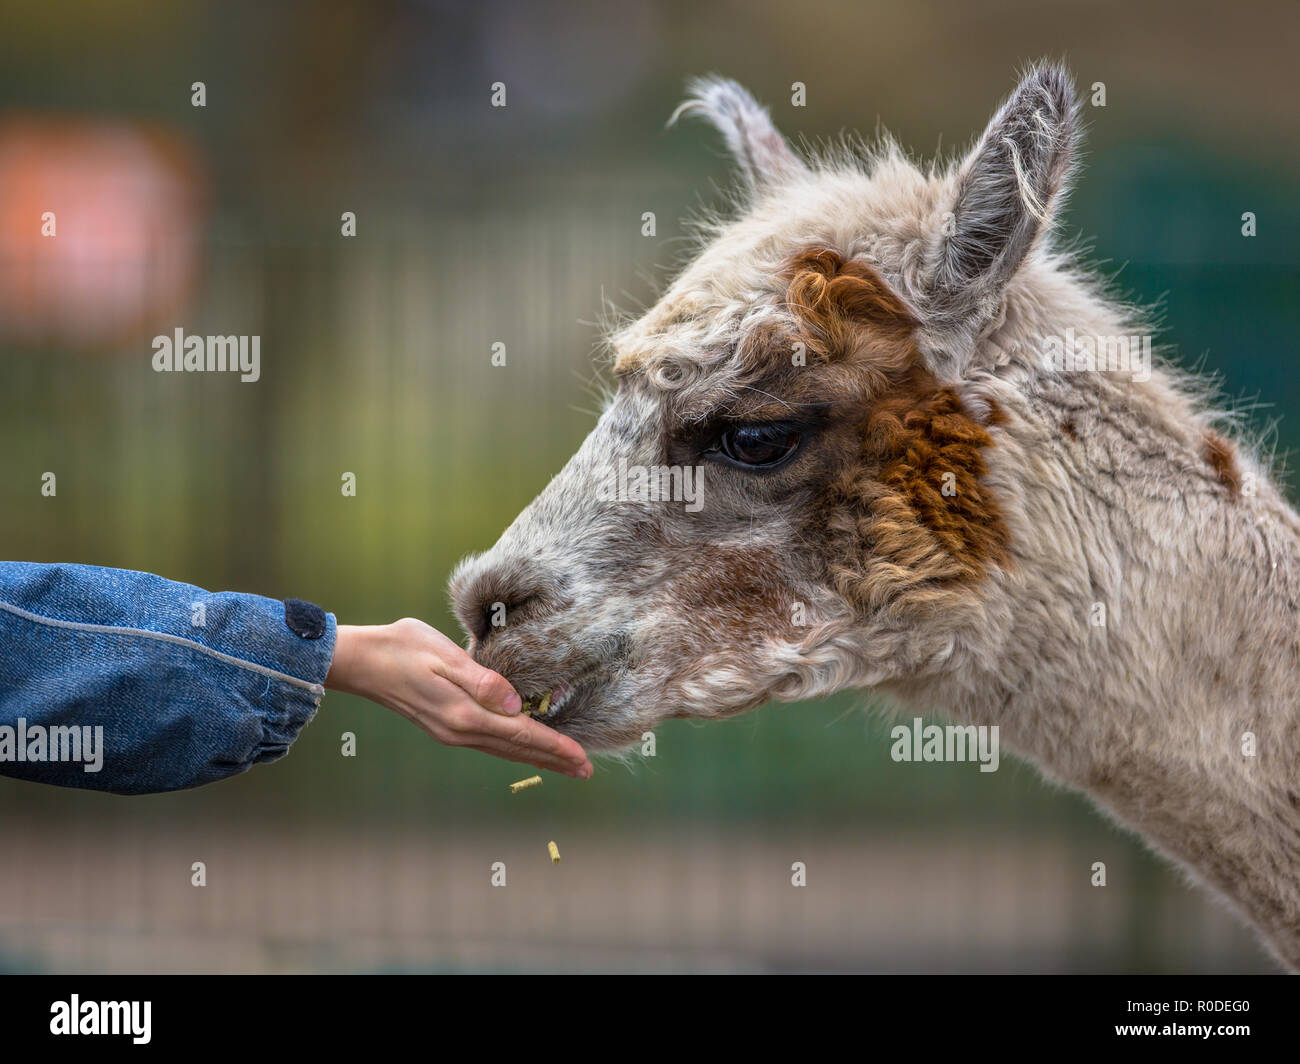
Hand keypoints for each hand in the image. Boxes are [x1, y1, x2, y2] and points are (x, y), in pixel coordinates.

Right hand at [325, 617, 592, 778]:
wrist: (361, 661)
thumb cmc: (402, 648)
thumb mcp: (444, 656)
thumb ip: (482, 681)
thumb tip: (515, 704)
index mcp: (465, 714)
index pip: (521, 734)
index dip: (555, 746)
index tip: (582, 758)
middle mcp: (460, 731)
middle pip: (517, 750)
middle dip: (554, 759)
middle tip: (586, 770)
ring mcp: (451, 732)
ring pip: (504, 750)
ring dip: (536, 757)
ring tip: (564, 763)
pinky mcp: (445, 726)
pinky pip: (490, 743)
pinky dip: (515, 748)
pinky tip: (523, 746)